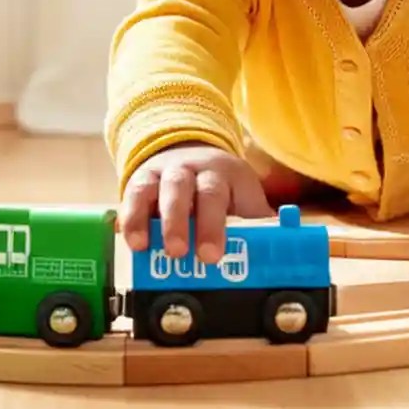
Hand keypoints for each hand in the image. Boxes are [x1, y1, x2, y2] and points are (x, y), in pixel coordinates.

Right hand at [120, 141, 273, 262]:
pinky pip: (133, 196)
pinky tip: (131, 241)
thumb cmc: (222, 190)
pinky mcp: (141, 181)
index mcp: (225, 174)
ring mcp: (165, 172)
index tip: (212, 255)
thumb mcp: (243, 199)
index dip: (214, 225)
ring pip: (158, 190)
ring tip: (145, 248)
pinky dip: (130, 218)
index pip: (219, 195)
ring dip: (150, 219)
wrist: (190, 153)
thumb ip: (257, 224)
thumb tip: (277, 254)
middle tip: (180, 253)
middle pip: (189, 190)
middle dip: (182, 222)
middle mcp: (195, 169)